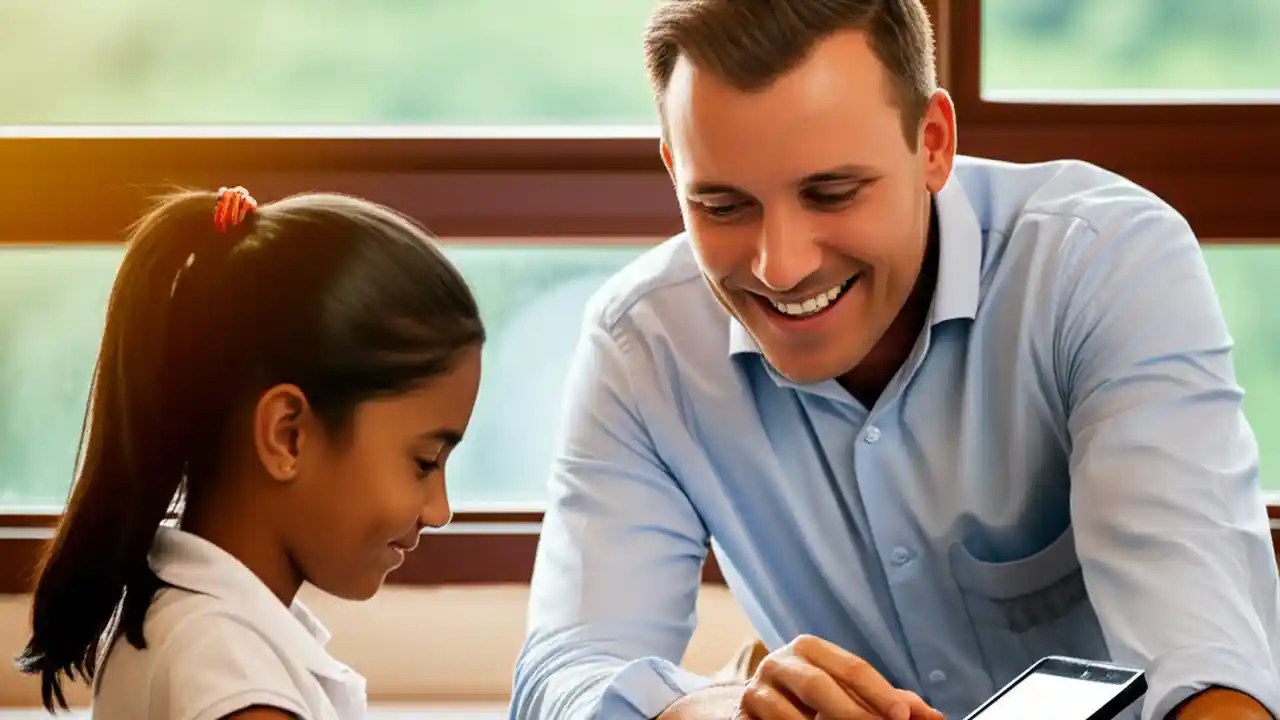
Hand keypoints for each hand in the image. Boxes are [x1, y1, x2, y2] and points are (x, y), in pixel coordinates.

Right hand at [734, 635, 944, 719]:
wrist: (758, 708)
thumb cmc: (813, 698)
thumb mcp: (848, 693)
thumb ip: (888, 701)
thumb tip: (932, 717)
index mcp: (809, 648)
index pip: (850, 667)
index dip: (878, 692)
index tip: (902, 716)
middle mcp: (779, 663)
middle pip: (818, 686)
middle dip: (853, 714)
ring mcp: (756, 691)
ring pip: (791, 715)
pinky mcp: (742, 717)